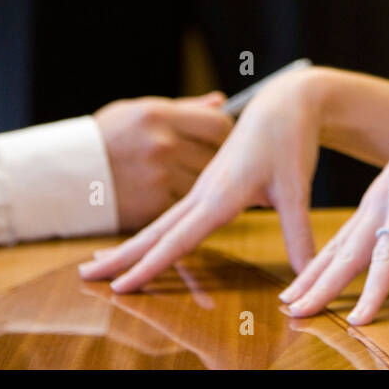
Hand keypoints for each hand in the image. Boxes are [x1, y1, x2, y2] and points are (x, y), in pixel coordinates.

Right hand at [81, 68, 327, 290]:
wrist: (284, 102)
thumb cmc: (289, 139)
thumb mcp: (296, 186)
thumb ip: (297, 233)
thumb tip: (304, 276)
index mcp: (221, 193)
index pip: (178, 238)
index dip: (151, 266)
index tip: (122, 286)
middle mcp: (203, 191)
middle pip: (154, 230)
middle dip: (120, 255)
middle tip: (84, 276)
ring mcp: (200, 186)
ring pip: (158, 221)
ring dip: (129, 243)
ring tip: (98, 265)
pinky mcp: (206, 183)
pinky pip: (170, 212)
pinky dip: (150, 232)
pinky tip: (138, 244)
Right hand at [95, 92, 232, 231]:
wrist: (61, 175)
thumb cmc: (105, 138)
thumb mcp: (139, 111)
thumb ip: (184, 108)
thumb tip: (221, 100)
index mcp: (159, 116)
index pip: (218, 124)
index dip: (225, 133)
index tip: (219, 139)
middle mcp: (162, 146)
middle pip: (216, 156)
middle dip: (218, 160)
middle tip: (213, 163)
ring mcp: (158, 178)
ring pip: (205, 183)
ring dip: (204, 184)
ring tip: (192, 180)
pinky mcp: (152, 207)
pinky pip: (185, 204)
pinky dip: (184, 203)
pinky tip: (173, 196)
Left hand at [278, 74, 388, 325]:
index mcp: (376, 205)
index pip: (338, 246)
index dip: (315, 272)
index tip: (293, 295)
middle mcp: (383, 206)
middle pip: (346, 255)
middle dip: (320, 285)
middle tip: (293, 311)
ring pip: (384, 255)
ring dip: (371, 291)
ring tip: (358, 321)